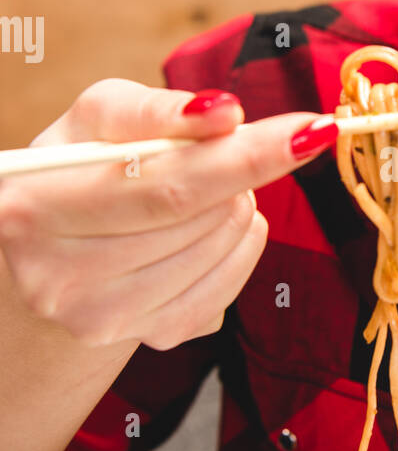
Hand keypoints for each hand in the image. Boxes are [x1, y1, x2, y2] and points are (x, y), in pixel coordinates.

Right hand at [0, 81, 337, 350]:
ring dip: (237, 208)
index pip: (165, 186)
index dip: (244, 157)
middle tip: (226, 151)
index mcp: (34, 208)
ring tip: (205, 192)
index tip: (311, 129)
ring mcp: (103, 320)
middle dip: (236, 175)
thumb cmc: (82, 165)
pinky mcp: (148, 339)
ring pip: (220, 251)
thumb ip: (156, 111)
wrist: (55, 245)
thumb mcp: (99, 118)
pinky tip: (210, 228)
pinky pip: (230, 288)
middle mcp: (58, 278)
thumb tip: (227, 115)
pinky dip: (239, 248)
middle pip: (199, 220)